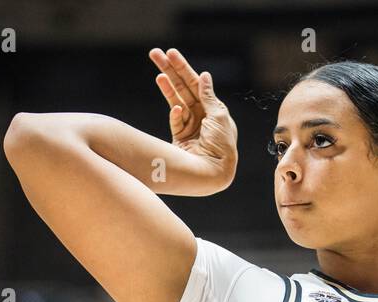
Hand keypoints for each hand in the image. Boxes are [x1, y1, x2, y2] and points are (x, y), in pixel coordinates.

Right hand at [148, 47, 236, 192]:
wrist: (213, 172)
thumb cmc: (221, 144)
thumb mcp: (218, 115)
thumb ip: (208, 96)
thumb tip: (204, 75)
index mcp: (213, 109)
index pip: (196, 84)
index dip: (184, 68)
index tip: (172, 54)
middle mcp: (201, 116)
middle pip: (183, 88)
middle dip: (170, 71)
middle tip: (156, 54)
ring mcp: (190, 127)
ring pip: (176, 101)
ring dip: (167, 86)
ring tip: (158, 71)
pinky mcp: (180, 138)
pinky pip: (176, 121)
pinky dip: (175, 115)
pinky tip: (176, 109)